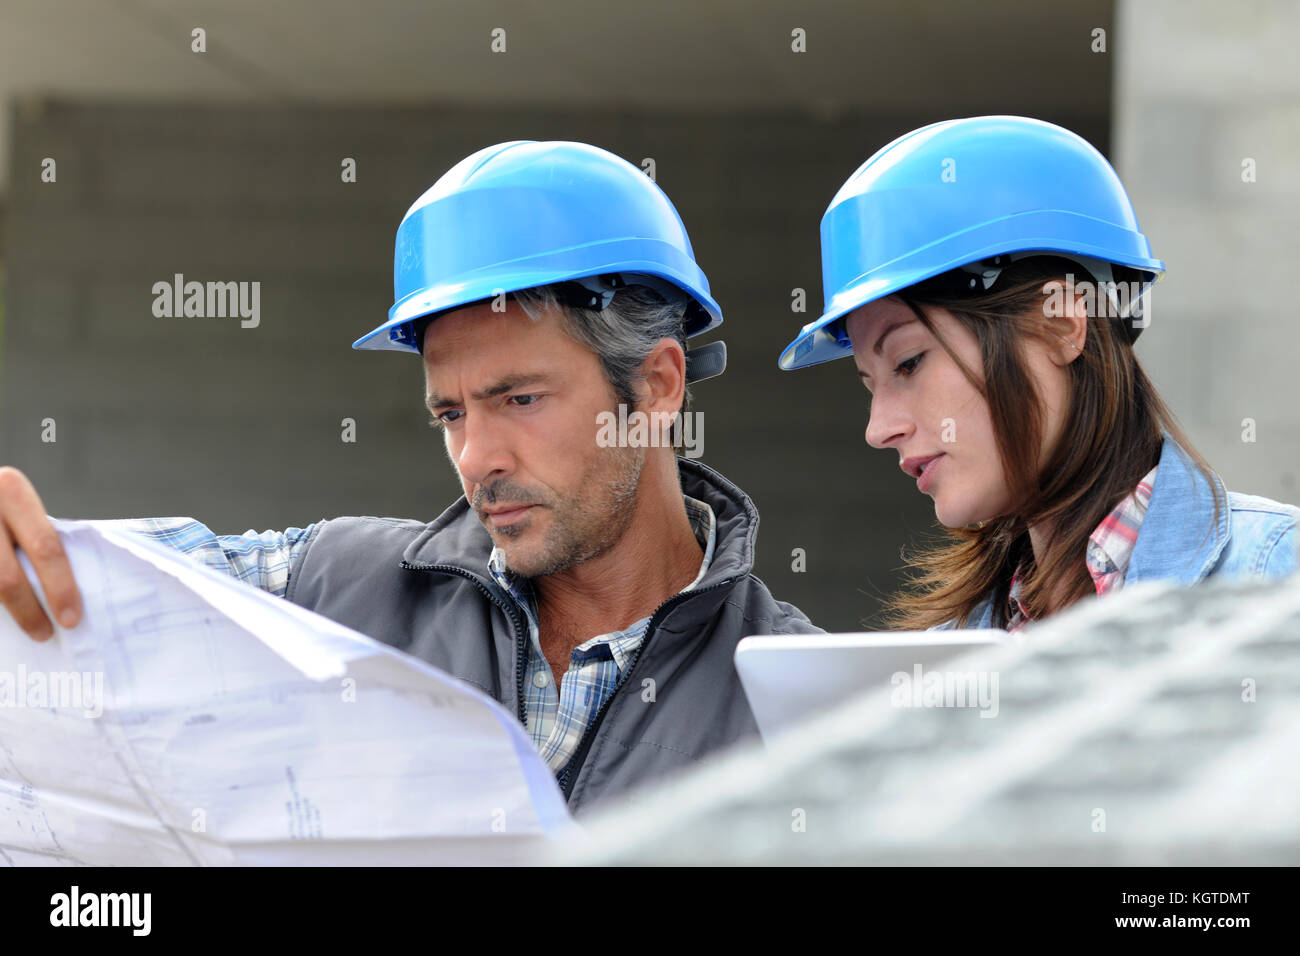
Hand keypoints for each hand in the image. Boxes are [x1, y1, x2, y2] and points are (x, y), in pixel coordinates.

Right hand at [0, 466, 80, 640]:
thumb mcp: (16, 504)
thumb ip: (34, 535)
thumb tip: (71, 589)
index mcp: (12, 491)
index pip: (45, 547)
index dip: (61, 587)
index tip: (71, 619)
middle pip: (8, 576)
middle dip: (29, 611)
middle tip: (46, 634)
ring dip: (9, 612)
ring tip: (27, 629)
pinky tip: (5, 616)